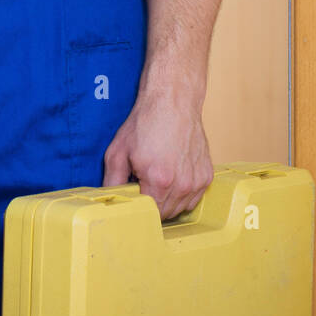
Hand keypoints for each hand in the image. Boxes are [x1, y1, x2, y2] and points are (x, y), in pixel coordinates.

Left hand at [101, 84, 213, 221]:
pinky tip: (172, 176)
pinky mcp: (206, 176)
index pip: (148, 214)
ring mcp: (197, 181)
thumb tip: (109, 200)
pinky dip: (182, 193)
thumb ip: (112, 181)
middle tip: (143, 184)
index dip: (138, 208)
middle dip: (152, 204)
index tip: (134, 197)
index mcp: (159, 180)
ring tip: (158, 178)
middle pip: (164, 214)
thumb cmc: (146, 123)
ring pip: (180, 209)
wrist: (172, 100)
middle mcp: (181, 184)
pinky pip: (193, 198)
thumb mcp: (118, 151)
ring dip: (168, 201)